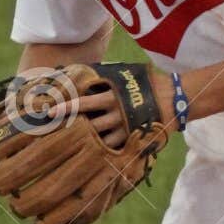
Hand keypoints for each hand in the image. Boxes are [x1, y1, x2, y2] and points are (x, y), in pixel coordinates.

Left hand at [44, 70, 176, 138]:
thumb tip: (88, 71)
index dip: (65, 107)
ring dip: (85, 140)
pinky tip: (92, 152)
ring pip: (99, 138)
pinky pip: (114, 146)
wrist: (175, 98)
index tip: (49, 111)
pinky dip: (102, 149)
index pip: (83, 102)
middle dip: (71, 127)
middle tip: (55, 131)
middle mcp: (116, 112)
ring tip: (71, 143)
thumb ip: (108, 75)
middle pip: (88, 123)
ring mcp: (125, 127)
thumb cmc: (149, 83)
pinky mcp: (133, 137)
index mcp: (112, 95)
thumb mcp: (127, 74)